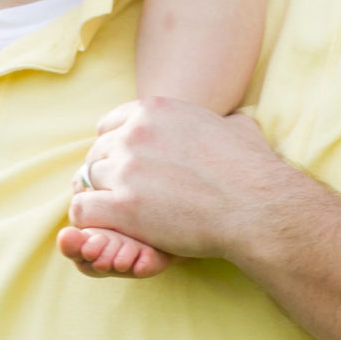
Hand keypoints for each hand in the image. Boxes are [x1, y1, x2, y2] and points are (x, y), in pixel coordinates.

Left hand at [56, 95, 280, 266]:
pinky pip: (84, 210)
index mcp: (154, 110)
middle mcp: (134, 133)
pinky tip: (111, 229)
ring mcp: (125, 168)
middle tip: (123, 199)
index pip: (108, 126)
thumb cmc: (253, 171)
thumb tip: (231, 123)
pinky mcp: (123, 205)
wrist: (257, 205)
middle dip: (106, 176)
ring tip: (120, 217)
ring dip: (100, 199)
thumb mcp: (235, 127)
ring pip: (87, 181)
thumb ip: (219, 121)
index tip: (126, 170)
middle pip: (96, 154)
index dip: (115, 150)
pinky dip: (92, 222)